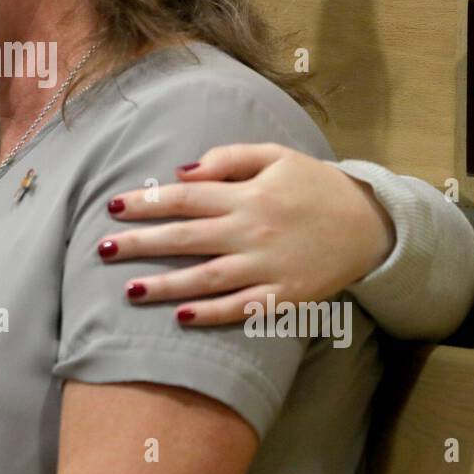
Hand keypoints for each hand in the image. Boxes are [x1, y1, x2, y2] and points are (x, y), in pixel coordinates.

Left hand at [98, 143, 395, 325]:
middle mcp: (252, 231)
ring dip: (167, 285)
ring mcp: (267, 266)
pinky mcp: (284, 295)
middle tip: (103, 249)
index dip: (146, 202)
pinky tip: (182, 317)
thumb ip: (229, 159)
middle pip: (186, 237)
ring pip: (207, 278)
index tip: (112, 207)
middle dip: (142, 244)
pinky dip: (212, 313)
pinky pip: (242, 307)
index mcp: (247, 195)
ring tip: (130, 291)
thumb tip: (182, 173)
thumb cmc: (316, 185)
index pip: (185, 198)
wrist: (371, 223)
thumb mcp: (277, 155)